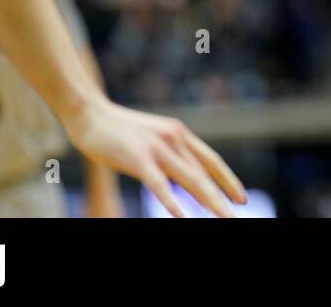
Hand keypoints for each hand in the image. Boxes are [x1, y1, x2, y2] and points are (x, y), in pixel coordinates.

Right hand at [63, 97, 246, 217]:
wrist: (89, 113)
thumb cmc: (118, 132)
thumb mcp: (151, 143)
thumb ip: (169, 161)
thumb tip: (183, 186)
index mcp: (179, 135)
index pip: (211, 161)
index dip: (228, 180)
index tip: (241, 198)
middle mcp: (174, 139)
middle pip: (205, 174)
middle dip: (223, 197)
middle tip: (238, 215)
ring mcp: (157, 147)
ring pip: (190, 179)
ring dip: (210, 201)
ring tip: (224, 218)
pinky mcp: (137, 157)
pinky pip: (158, 182)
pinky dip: (171, 200)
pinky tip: (181, 215)